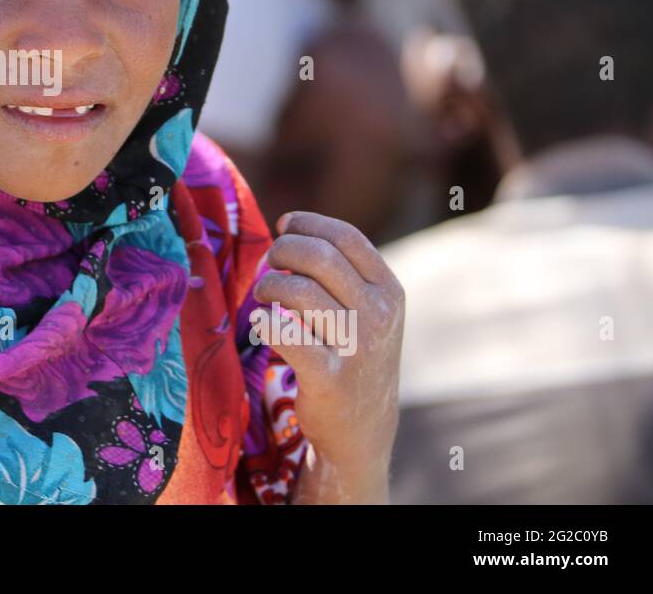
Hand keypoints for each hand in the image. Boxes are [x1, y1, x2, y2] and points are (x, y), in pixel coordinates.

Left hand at [251, 210, 404, 501]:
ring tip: (263, 294)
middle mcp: (379, 316)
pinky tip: (263, 324)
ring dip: (270, 285)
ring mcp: (357, 349)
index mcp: (389, 291)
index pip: (346, 237)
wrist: (362, 428)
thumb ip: (339, 270)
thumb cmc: (352, 355)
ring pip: (300, 292)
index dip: (309, 224)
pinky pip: (286, 335)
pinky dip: (266, 323)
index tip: (284, 225)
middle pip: (320, 257)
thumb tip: (289, 227)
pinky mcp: (330, 379)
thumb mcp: (365, 309)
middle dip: (284, 251)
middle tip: (269, 262)